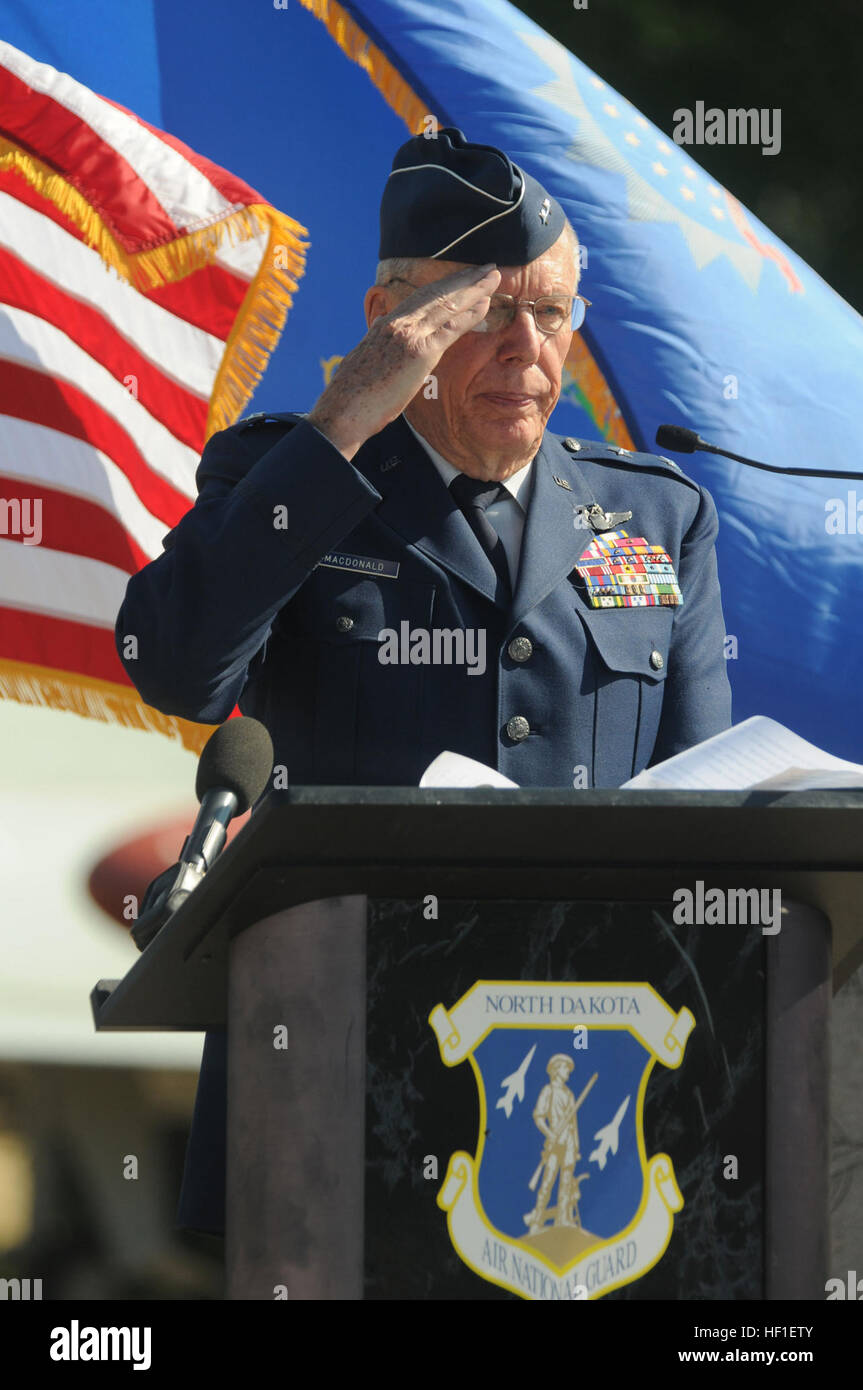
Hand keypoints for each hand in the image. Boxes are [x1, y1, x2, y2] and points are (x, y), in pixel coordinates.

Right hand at [307, 264, 500, 458]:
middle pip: (437, 293)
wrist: (342, 411)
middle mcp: (397, 324)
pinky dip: (470, 314)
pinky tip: (486, 304)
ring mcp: (409, 336)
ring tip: (495, 276)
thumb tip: (380, 332)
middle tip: (488, 267)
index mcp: (384, 326)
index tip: (463, 278)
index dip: (444, 285)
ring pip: (447, 304)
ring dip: (474, 288)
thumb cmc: (352, 397)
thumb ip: (378, 345)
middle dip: (464, 279)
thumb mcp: (364, 361)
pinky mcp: (419, 354)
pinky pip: (450, 328)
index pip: (420, 298)